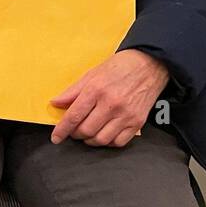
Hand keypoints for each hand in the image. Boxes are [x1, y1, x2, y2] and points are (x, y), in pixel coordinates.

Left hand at [50, 49, 170, 147]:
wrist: (150, 64)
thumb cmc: (120, 67)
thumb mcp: (92, 74)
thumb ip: (72, 91)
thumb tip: (56, 103)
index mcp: (96, 90)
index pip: (74, 116)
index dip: (62, 130)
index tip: (56, 137)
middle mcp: (111, 104)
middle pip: (86, 130)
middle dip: (75, 134)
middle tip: (74, 130)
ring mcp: (126, 114)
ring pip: (101, 139)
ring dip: (90, 140)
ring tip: (88, 133)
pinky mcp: (138, 122)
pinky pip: (119, 142)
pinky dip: (108, 142)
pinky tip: (104, 134)